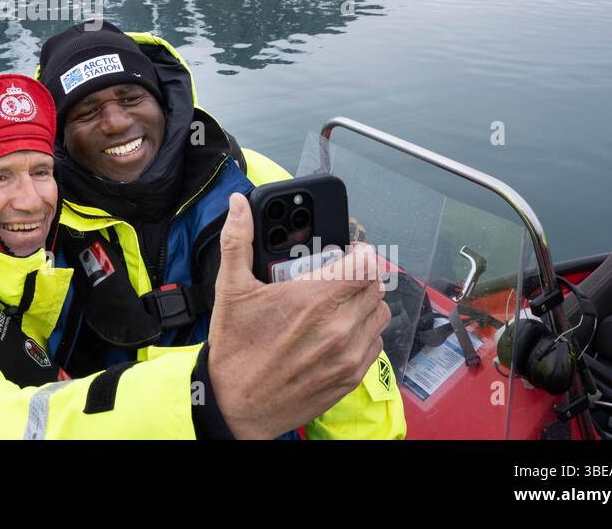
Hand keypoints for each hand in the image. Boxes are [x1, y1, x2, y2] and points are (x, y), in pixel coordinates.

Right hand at [207, 192, 389, 439]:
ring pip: (380, 313)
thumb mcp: (231, 291)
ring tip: (339, 303)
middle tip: (337, 276)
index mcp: (313, 298)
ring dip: (365, 303)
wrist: (237, 406)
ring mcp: (349, 353)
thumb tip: (237, 206)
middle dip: (359, 275)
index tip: (349, 252)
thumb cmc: (235, 349)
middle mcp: (339, 326)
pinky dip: (365, 332)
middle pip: (375, 285)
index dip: (360, 253)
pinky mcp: (352, 376)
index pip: (366, 263)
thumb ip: (236, 241)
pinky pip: (376, 342)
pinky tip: (340, 330)